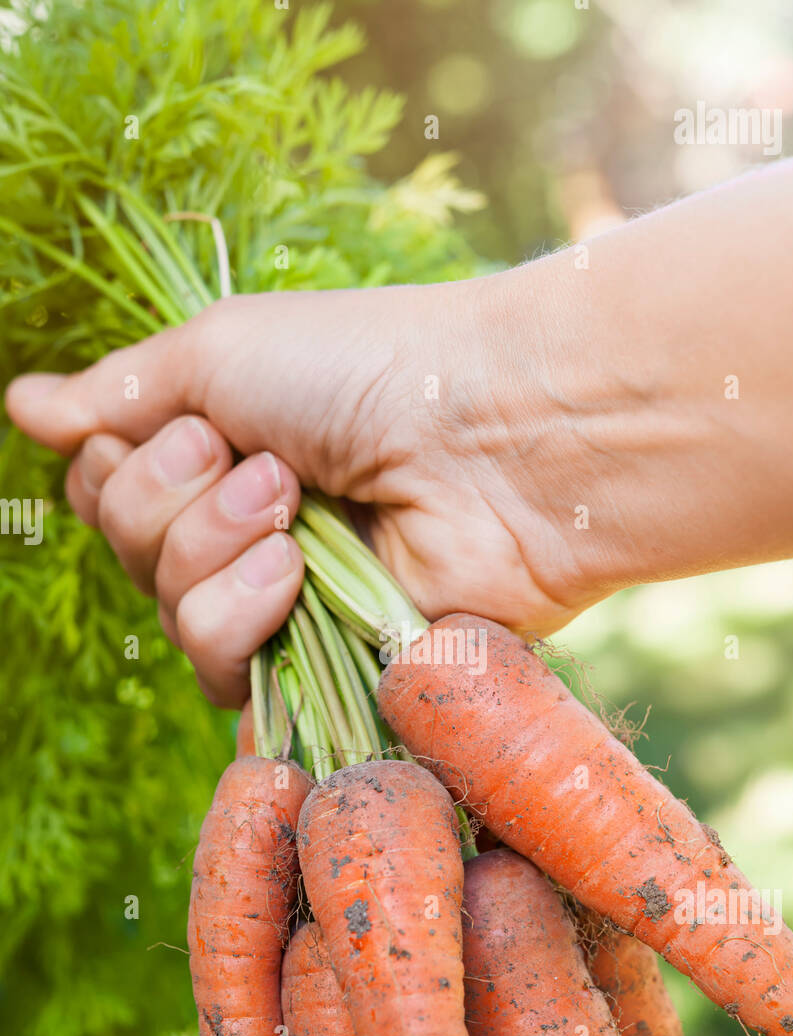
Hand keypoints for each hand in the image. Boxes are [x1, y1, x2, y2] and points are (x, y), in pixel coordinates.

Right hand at [6, 278, 598, 704]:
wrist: (490, 443)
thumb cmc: (366, 372)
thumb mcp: (220, 352)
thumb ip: (117, 394)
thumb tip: (21, 406)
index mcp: (219, 448)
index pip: (101, 486)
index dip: (123, 467)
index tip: (196, 427)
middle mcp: (239, 526)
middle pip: (124, 549)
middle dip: (175, 499)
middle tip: (270, 465)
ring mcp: (282, 600)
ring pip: (165, 611)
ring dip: (214, 551)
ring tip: (296, 511)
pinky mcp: (320, 664)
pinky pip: (218, 670)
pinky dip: (242, 614)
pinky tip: (299, 575)